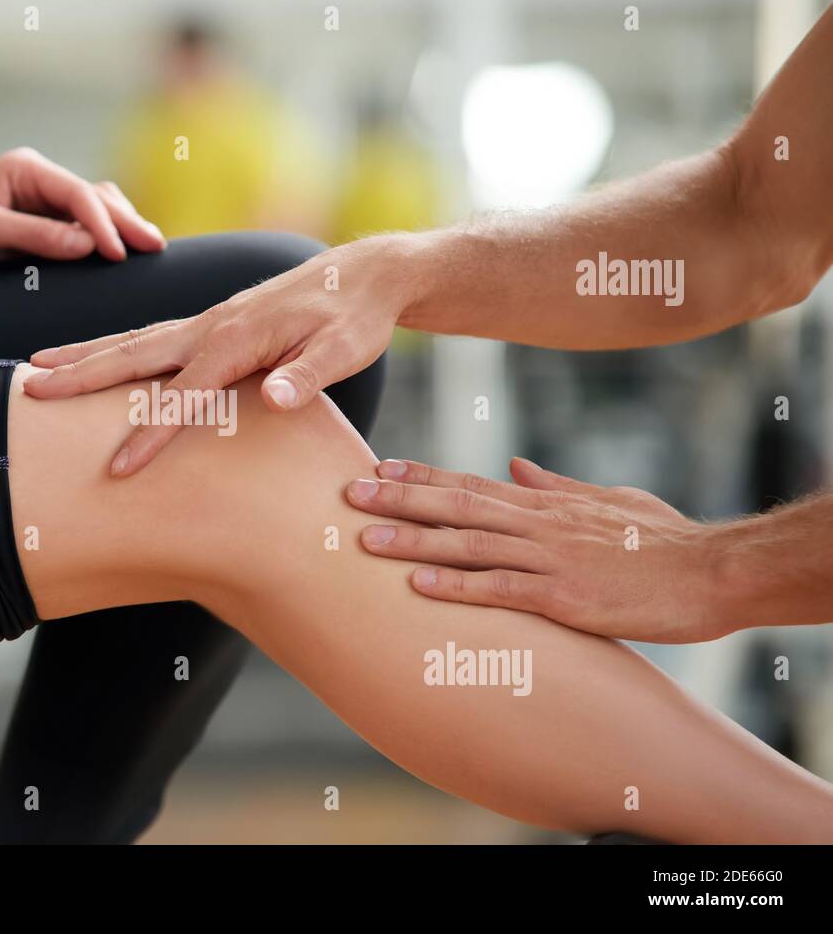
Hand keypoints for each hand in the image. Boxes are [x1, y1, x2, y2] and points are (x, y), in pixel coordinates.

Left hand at [0, 147, 164, 283]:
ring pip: (94, 210)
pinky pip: (80, 229)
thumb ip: (35, 235)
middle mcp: (37, 180)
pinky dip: (102, 238)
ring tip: (148, 250)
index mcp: (26, 169)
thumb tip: (87, 245)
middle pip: (96, 197)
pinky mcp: (37, 227)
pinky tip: (121, 254)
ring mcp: (39, 203)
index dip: (104, 223)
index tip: (121, 253)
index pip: (79, 194)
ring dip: (120, 227)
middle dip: (126, 221)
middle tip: (156, 247)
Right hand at [23, 233, 407, 475]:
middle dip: (81, 375)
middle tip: (30, 389)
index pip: (185, 394)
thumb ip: (308, 376)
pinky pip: (151, 337)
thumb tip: (273, 397)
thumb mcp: (345, 349)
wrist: (362, 274)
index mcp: (240, 338)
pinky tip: (95, 359)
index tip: (117, 468)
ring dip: (85, 356)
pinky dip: (114, 348)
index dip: (151, 434)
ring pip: (134, 341)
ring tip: (38, 367)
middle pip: (135, 354)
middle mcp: (213, 326)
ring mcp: (208, 322)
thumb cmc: (354, 317)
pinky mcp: (211, 323)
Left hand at [345, 456, 727, 642]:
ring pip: (467, 545)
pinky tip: (419, 588)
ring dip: (413, 542)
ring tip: (364, 540)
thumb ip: (555, 485)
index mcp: (545, 503)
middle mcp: (539, 523)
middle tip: (348, 494)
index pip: (470, 484)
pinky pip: (501, 590)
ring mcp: (549, 558)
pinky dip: (458, 588)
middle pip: (456, 507)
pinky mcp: (565, 597)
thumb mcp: (607, 499)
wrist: (712, 572)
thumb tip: (514, 464)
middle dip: (399, 501)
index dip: (421, 477)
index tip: (378, 468)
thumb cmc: (661, 540)